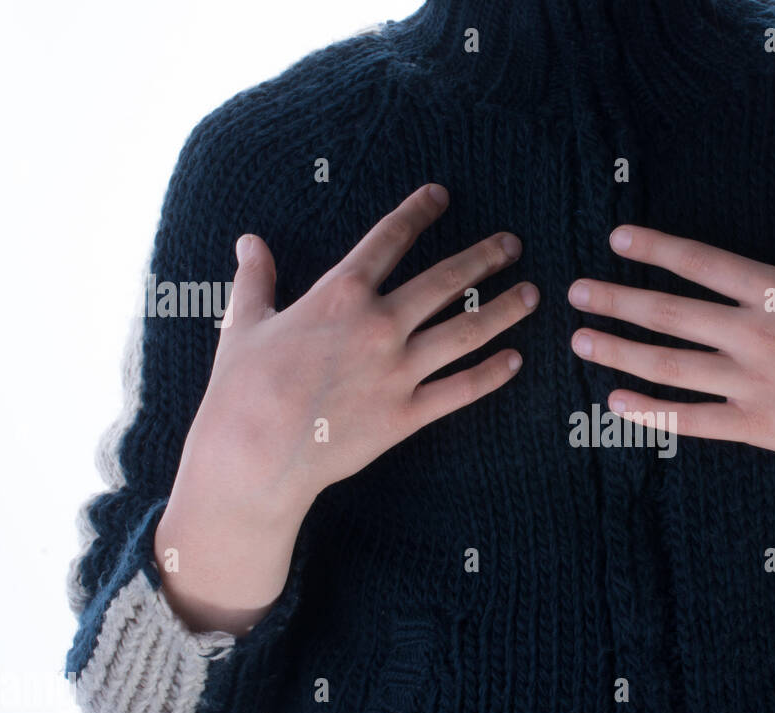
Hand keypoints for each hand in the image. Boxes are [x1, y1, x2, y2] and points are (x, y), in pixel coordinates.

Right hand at [180, 182, 537, 519]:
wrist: (253, 456)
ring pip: (467, 332)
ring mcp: (398, 371)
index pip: (389, 239)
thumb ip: (256, 278)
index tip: (441, 196)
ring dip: (504, 310)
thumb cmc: (242, 389)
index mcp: (340, 294)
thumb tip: (249, 241)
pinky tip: (516, 360)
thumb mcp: (244, 323)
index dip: (418, 212)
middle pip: (446, 281)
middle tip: (513, 244)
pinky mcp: (407, 414)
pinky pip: (462, 390)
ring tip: (532, 296)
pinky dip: (493, 375)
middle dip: (485, 257)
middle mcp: (378, 325)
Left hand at [566, 199, 774, 485]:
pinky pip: (693, 419)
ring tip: (580, 341)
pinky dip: (651, 413)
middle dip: (617, 299)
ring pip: (670, 366)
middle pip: (671, 313)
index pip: (703, 263)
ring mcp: (754, 384)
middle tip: (574, 293)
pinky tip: (614, 405)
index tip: (616, 238)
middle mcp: (758, 334)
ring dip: (619, 352)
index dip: (656, 248)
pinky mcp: (757, 427)